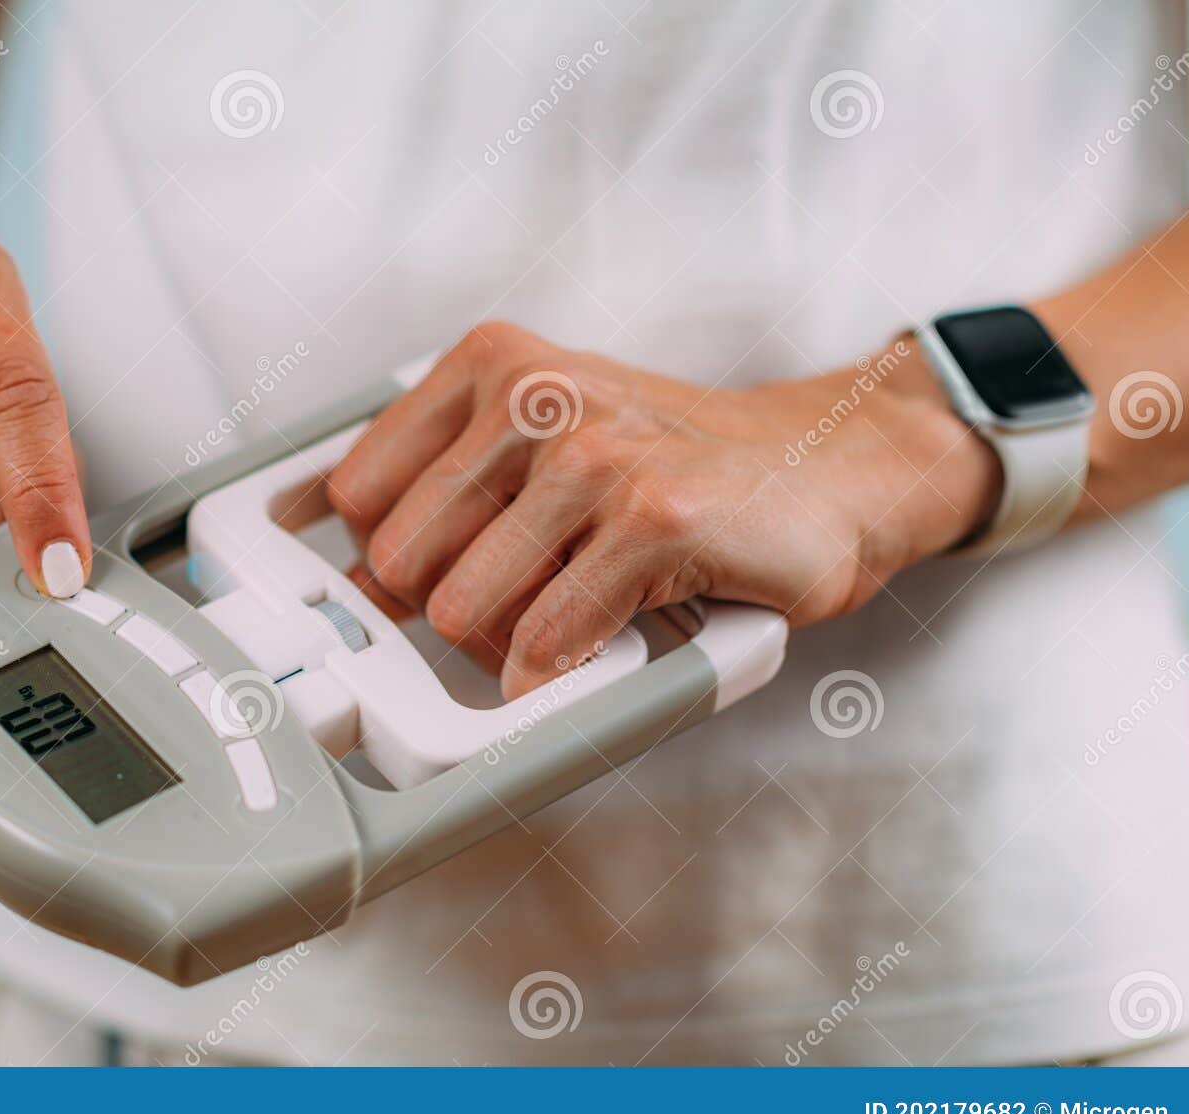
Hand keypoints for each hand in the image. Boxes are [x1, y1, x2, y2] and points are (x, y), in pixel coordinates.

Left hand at [328, 322, 999, 697]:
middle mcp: (534, 394)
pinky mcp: (652, 518)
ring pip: (461, 609)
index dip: (379, 558)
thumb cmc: (682, 464)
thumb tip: (357, 581)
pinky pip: (545, 641)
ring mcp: (593, 453)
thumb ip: (453, 489)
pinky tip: (595, 652)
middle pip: (398, 561)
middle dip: (446, 609)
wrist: (833, 465)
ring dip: (508, 644)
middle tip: (514, 607)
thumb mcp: (548, 441)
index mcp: (493, 363)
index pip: (355, 491)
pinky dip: (559, 674)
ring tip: (569, 616)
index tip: (409, 586)